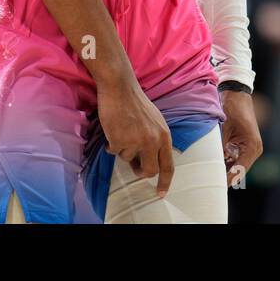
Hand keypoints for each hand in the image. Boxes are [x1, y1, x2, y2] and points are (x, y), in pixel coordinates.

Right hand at [97, 78, 173, 198]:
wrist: (119, 87)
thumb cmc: (135, 102)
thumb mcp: (155, 121)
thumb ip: (156, 139)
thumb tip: (151, 160)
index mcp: (164, 135)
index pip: (168, 166)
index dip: (165, 182)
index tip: (160, 193)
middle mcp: (153, 140)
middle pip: (149, 171)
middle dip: (140, 171)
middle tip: (134, 166)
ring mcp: (137, 141)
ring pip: (128, 159)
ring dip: (123, 149)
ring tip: (121, 131)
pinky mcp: (120, 140)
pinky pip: (114, 151)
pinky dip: (111, 143)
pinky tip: (112, 129)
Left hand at [219, 89, 262, 186]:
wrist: (236, 93)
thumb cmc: (233, 107)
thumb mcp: (224, 128)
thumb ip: (219, 146)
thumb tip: (211, 162)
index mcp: (252, 147)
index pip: (240, 170)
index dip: (228, 178)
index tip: (216, 185)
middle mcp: (253, 149)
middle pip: (238, 170)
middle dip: (225, 175)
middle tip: (210, 182)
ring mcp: (248, 147)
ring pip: (235, 165)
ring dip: (224, 168)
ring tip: (209, 174)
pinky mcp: (242, 144)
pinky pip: (234, 157)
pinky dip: (225, 160)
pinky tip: (213, 163)